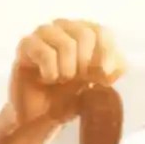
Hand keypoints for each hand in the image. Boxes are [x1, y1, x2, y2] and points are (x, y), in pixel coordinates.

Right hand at [10, 18, 124, 126]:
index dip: (106, 54)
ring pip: (65, 43)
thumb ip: (112, 72)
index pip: (102, 32)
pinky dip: (51, 71)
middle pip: (85, 34)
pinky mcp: (26, 45)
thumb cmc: (70, 97)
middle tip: (80, 80)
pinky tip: (48, 79)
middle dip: (86, 64)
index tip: (103, 78)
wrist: (41, 116)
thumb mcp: (99, 87)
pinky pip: (44, 52)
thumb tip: (118, 66)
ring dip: (68, 69)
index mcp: (86, 33)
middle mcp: (65, 28)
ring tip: (63, 80)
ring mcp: (44, 34)